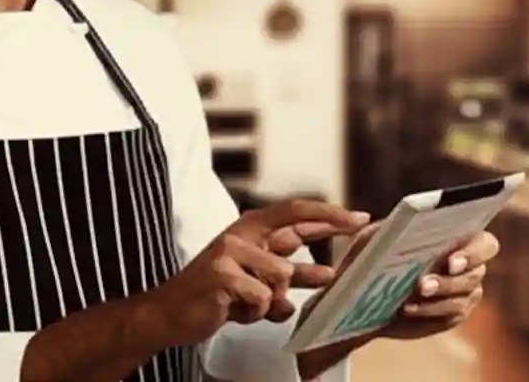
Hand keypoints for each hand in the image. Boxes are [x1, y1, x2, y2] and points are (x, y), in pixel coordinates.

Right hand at [141, 200, 370, 349]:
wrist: (171, 314)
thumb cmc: (216, 295)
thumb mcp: (258, 281)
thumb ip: (289, 274)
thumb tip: (327, 273)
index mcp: (250, 230)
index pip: (294, 213)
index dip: (326, 214)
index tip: (357, 217)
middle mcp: (241, 234)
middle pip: (294, 224)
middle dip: (330, 223)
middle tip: (357, 224)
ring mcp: (230, 251)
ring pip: (281, 275)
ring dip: (271, 300)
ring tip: (249, 304)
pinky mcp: (221, 274)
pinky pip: (261, 298)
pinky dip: (255, 313)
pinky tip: (235, 311)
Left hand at [376, 229, 498, 339]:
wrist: (362, 295)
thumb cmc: (371, 257)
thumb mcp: (372, 239)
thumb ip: (387, 226)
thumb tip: (400, 219)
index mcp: (459, 238)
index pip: (485, 243)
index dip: (473, 251)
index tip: (451, 259)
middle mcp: (468, 266)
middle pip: (477, 272)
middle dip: (451, 279)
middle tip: (425, 283)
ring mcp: (463, 293)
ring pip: (462, 296)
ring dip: (438, 296)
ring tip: (413, 294)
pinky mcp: (451, 315)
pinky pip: (449, 315)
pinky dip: (428, 312)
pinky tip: (407, 309)